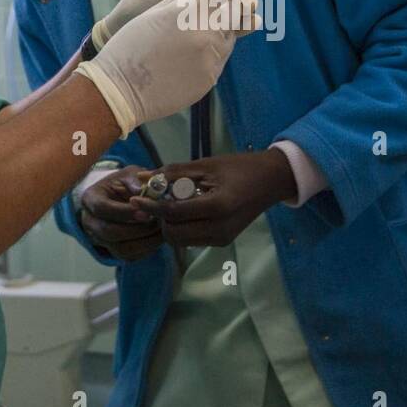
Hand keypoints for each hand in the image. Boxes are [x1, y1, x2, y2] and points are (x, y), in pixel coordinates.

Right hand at [76, 0, 259, 135]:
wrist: (121, 91)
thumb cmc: (131, 46)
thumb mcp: (154, 11)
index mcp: (187, 9)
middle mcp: (205, 31)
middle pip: (238, 7)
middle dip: (230, 4)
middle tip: (213, 9)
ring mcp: (211, 57)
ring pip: (231, 33)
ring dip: (221, 29)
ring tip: (193, 36)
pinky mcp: (211, 77)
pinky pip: (221, 57)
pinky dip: (212, 52)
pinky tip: (189, 56)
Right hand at [79, 166, 163, 261]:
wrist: (119, 197)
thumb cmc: (124, 184)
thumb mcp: (128, 175)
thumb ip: (135, 180)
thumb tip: (142, 189)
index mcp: (91, 199)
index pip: (102, 208)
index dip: (124, 212)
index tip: (146, 211)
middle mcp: (90, 222)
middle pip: (109, 232)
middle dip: (137, 229)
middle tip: (158, 221)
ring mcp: (100, 239)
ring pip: (120, 249)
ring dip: (145, 241)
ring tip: (161, 230)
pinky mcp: (113, 251)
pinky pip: (129, 257)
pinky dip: (147, 249)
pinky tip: (158, 237)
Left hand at [129, 150, 297, 248]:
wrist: (270, 181)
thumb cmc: (239, 167)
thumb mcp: (205, 165)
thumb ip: (172, 173)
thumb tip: (141, 178)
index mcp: (217, 206)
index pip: (173, 213)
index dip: (151, 207)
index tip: (135, 200)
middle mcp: (219, 229)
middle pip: (173, 234)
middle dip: (160, 219)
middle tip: (160, 200)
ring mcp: (222, 239)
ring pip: (180, 240)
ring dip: (170, 225)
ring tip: (176, 203)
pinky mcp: (222, 242)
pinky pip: (192, 239)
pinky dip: (183, 227)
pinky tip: (187, 211)